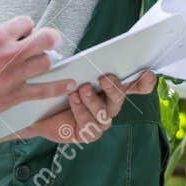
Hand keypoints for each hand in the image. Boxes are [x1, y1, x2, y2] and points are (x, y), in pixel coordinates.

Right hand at [0, 16, 71, 125]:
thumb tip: (14, 38)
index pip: (27, 22)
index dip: (27, 27)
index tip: (24, 33)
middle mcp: (9, 53)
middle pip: (45, 38)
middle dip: (49, 38)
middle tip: (49, 40)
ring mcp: (14, 75)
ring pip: (46, 61)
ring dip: (45, 60)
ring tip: (43, 61)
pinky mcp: (14, 95)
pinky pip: (44, 89)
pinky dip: (59, 87)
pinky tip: (70, 84)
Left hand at [24, 72, 156, 144]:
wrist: (38, 112)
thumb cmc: (58, 88)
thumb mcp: (71, 72)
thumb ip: (85, 64)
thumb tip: (96, 52)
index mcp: (110, 88)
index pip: (136, 86)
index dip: (145, 82)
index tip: (147, 73)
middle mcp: (110, 105)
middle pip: (120, 97)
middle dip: (114, 87)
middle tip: (104, 78)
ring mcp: (101, 121)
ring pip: (105, 112)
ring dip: (93, 100)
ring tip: (81, 89)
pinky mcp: (90, 134)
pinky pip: (90, 124)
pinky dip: (81, 110)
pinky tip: (72, 100)